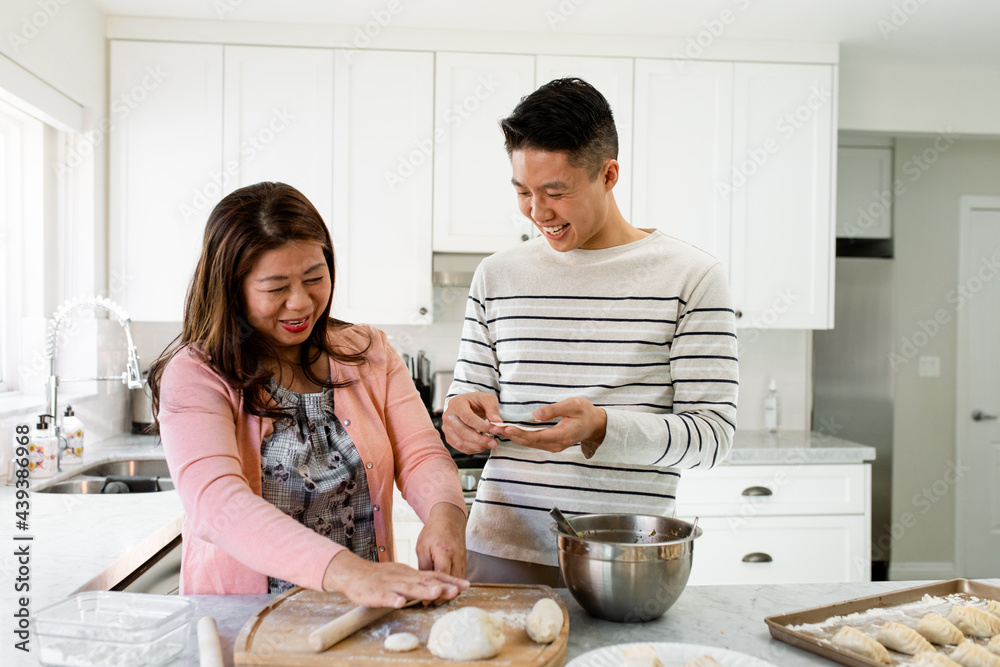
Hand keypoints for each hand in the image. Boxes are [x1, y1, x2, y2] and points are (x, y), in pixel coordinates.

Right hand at [322, 549, 468, 607]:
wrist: (354, 573)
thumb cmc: (379, 577)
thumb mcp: (403, 576)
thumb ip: (418, 581)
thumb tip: (438, 585)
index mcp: (410, 574)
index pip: (434, 576)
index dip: (450, 581)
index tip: (466, 585)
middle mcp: (404, 577)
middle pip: (425, 581)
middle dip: (442, 586)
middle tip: (458, 590)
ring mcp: (391, 584)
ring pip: (408, 588)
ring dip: (423, 591)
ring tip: (436, 593)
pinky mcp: (376, 592)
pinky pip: (385, 596)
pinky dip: (393, 599)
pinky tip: (399, 603)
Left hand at [416, 502, 467, 603]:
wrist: (449, 519)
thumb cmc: (433, 532)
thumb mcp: (422, 548)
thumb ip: (424, 566)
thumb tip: (422, 585)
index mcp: (444, 553)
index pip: (443, 577)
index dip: (435, 591)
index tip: (426, 601)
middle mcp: (457, 558)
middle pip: (453, 584)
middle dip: (442, 596)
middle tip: (430, 603)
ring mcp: (463, 561)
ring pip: (458, 583)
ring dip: (448, 592)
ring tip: (435, 599)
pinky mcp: (464, 562)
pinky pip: (459, 578)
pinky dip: (452, 586)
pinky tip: (442, 590)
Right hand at [442, 392, 501, 453]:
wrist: (468, 406)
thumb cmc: (476, 402)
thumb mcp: (487, 399)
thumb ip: (492, 409)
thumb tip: (497, 421)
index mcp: (456, 404)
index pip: (468, 417)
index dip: (481, 426)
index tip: (493, 429)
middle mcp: (448, 416)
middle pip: (463, 432)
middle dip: (480, 439)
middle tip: (493, 442)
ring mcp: (447, 428)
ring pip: (461, 442)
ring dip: (477, 446)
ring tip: (490, 444)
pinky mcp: (449, 438)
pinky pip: (461, 448)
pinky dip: (473, 449)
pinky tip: (483, 446)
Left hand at [491, 397, 606, 454]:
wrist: (595, 424)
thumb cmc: (585, 412)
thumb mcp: (573, 405)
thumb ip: (554, 409)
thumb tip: (535, 414)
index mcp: (562, 435)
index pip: (537, 436)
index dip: (521, 433)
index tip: (508, 428)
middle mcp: (556, 444)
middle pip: (530, 442)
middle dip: (512, 435)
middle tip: (496, 428)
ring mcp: (554, 446)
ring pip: (531, 444)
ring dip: (515, 437)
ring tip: (499, 429)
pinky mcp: (552, 444)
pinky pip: (534, 442)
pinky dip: (522, 437)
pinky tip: (512, 432)